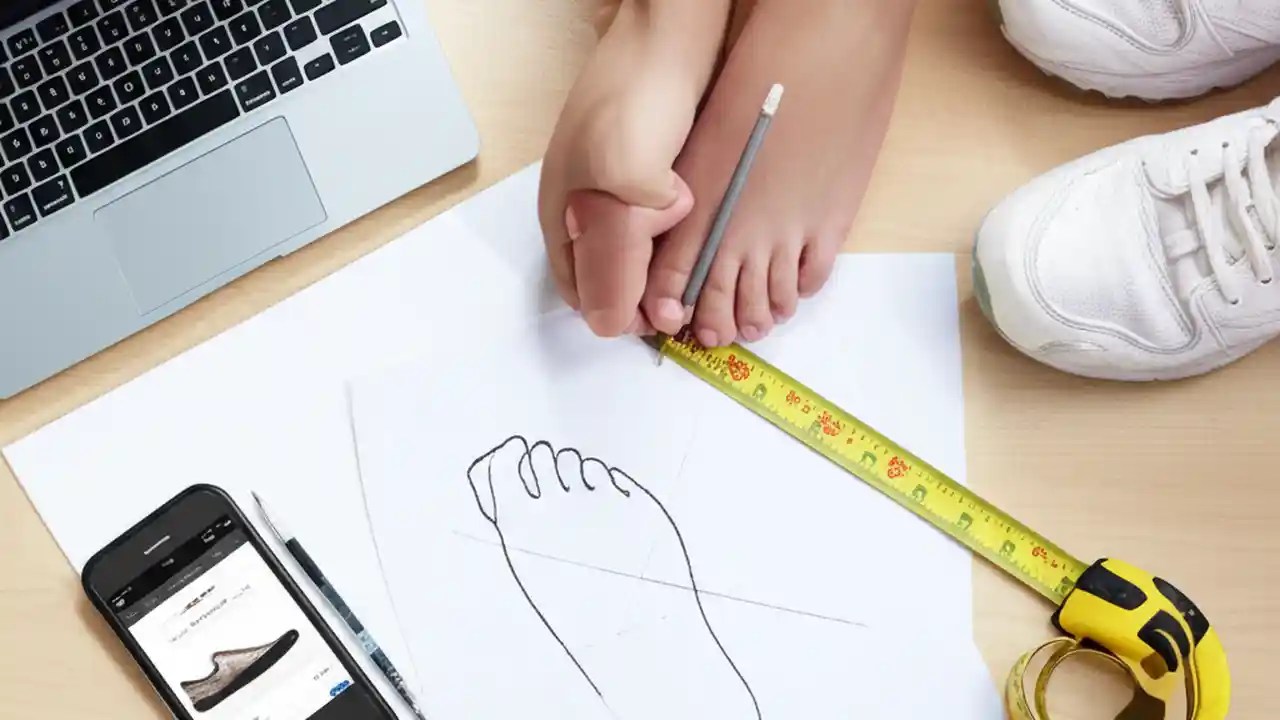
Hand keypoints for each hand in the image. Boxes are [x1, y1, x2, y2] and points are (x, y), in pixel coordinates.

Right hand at [538, 1, 725, 336]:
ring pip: (644, 258)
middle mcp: (586, 213)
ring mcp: (619, 192)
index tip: (671, 314)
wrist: (671, 31)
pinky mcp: (652, 174)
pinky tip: (706, 227)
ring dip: (671, 269)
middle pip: (616, 283)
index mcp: (563, 221)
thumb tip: (615, 320)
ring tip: (700, 260)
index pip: (590, 301)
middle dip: (651, 295)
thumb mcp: (622, 187)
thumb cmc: (637, 97)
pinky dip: (686, 237)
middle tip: (691, 294)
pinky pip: (666, 227)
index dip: (629, 316)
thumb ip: (615, 258)